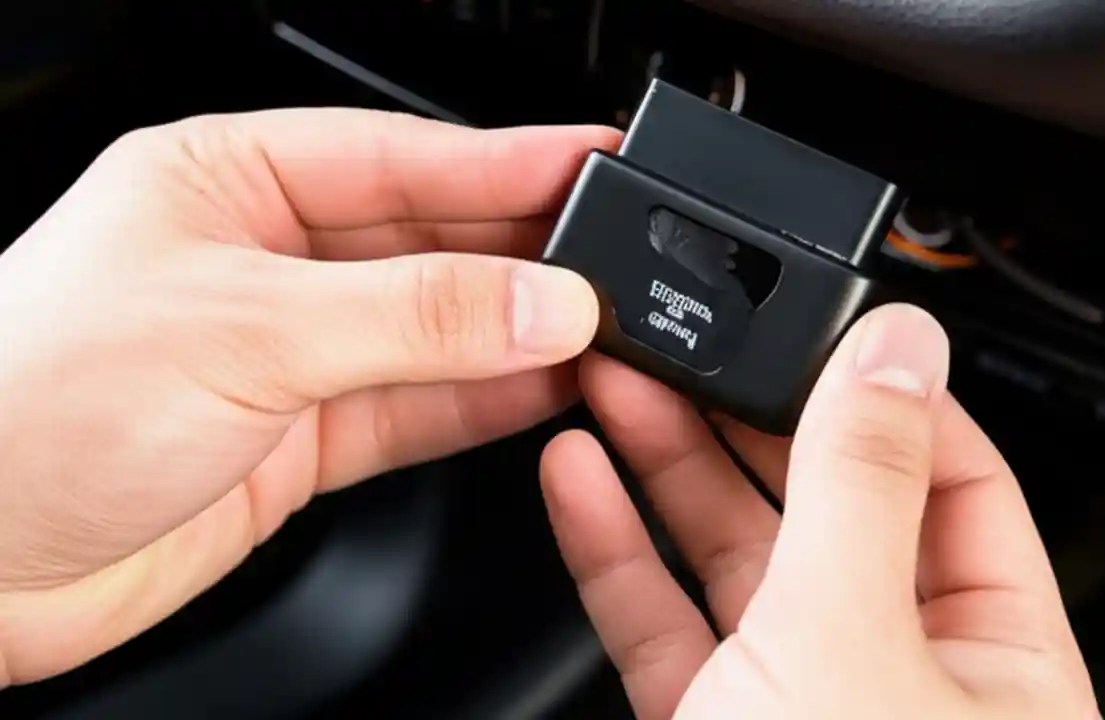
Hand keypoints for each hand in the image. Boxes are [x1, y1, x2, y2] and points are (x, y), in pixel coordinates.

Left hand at [0, 109, 618, 685]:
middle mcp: (264, 259)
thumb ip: (411, 316)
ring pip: (433, 331)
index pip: (401, 155)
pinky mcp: (302, 435)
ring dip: (517, 335)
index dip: (507, 160)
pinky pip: (418, 406)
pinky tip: (544, 390)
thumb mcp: (245, 332)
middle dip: (523, 256)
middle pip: (427, 242)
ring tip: (604, 332)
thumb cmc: (29, 406)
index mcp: (227, 180)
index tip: (594, 164)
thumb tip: (540, 301)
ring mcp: (288, 352)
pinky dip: (484, 402)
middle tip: (615, 265)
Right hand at [541, 304, 1099, 718]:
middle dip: (744, 414)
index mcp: (995, 660)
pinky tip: (581, 481)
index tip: (814, 326)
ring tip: (616, 378)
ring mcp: (795, 702)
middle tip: (686, 340)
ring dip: (666, 463)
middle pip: (825, 505)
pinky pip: (661, 620)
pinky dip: (615, 549)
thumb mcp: (853, 637)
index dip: (884, 395)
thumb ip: (866, 486)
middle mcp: (898, 676)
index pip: (959, 482)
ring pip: (731, 556)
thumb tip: (898, 347)